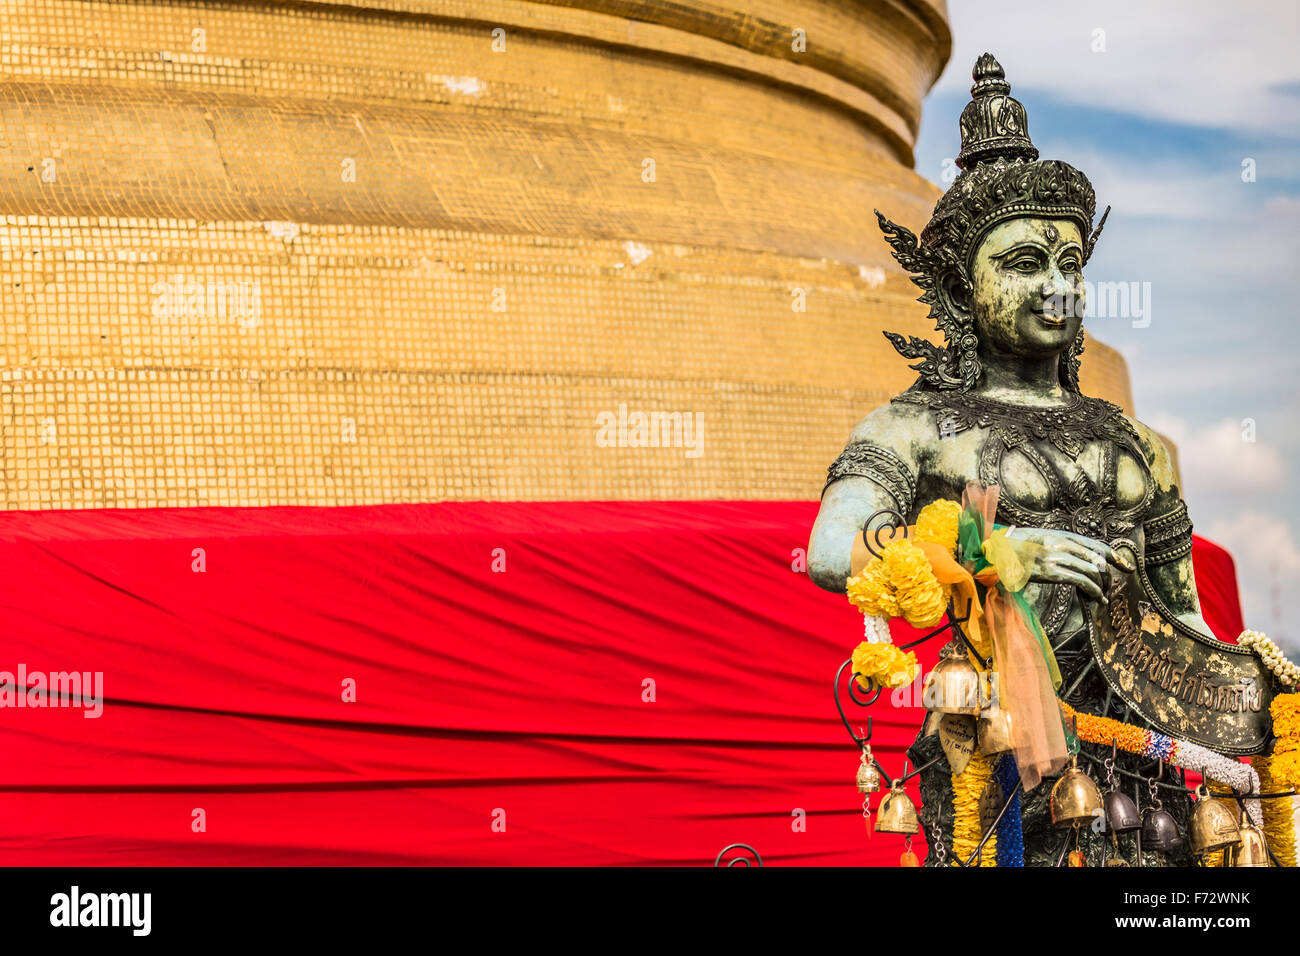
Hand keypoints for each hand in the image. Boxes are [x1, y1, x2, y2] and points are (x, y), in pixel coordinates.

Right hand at [1003, 528, 1134, 602]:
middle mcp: (1061, 543)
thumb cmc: (1015, 549)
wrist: (994, 552)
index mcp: (1061, 535)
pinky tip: (1097, 600)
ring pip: (1092, 571)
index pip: (1096, 545)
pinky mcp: (1051, 571)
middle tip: (1111, 586)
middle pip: (1098, 559)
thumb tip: (1080, 558)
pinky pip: (1082, 581)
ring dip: (1102, 586)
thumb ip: (1059, 546)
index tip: (1127, 567)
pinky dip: (1094, 592)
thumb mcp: (1040, 541)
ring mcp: (1056, 556)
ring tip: (1102, 596)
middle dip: (1110, 575)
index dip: (1115, 557)